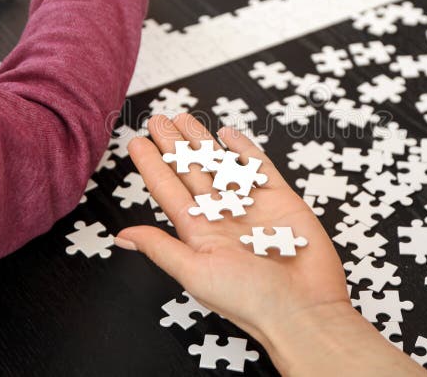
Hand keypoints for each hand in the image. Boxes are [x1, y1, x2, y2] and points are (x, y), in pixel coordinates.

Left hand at [117, 114, 426, 375]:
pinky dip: (245, 150)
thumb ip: (162, 248)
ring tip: (184, 118)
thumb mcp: (197, 274)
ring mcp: (252, 206)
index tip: (138, 144)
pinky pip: (260, 168)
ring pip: (221, 164)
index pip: (169, 192)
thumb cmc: (250, 300)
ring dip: (202, 141)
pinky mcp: (282, 201)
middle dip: (174, 146)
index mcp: (199, 234)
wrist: (305, 309)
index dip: (152, 167)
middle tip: (157, 120)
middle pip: (192, 172)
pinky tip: (228, 134)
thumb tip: (122, 236)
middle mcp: (223, 217)